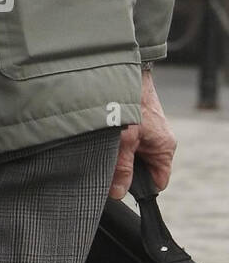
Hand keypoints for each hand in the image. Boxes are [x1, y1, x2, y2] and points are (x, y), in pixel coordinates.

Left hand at [109, 69, 175, 198]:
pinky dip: (112, 140)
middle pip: (142, 168)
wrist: (124, 70)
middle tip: (105, 168)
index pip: (158, 181)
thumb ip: (121, 168)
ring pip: (130, 153)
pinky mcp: (133, 120)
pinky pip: (124, 139)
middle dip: (124, 170)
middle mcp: (157, 139)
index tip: (120, 188)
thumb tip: (118, 192)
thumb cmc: (130, 102)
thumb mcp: (125, 140)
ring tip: (100, 148)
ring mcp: (145, 129)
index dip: (139, 188)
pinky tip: (98, 136)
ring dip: (116, 153)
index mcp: (164, 147)